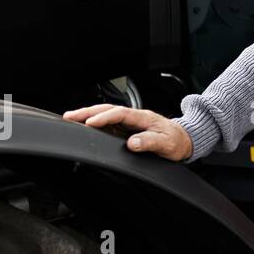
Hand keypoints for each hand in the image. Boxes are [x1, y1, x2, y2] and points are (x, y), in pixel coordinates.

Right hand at [62, 104, 193, 161]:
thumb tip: (132, 143)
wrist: (183, 141)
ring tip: (71, 118)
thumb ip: (150, 142)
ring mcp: (129, 122)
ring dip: (88, 115)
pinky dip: (94, 123)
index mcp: (144, 117)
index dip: (104, 117)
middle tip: (69, 116)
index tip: (90, 123)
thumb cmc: (176, 141)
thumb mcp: (167, 144)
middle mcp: (134, 117)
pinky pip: (108, 123)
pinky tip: (83, 125)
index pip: (120, 114)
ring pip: (105, 114)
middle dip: (88, 112)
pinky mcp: (126, 128)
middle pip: (108, 110)